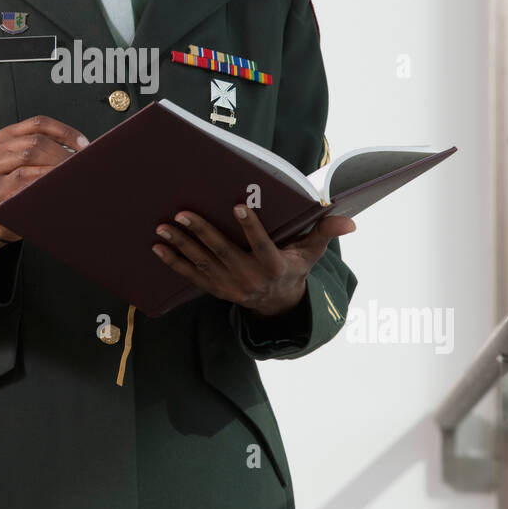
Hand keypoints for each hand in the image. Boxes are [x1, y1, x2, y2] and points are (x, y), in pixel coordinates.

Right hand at [0, 115, 88, 258]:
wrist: (6, 213)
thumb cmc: (25, 183)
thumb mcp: (33, 161)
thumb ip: (50, 148)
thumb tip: (84, 147)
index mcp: (8, 135)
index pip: (39, 123)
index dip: (65, 132)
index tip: (85, 145)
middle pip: (35, 140)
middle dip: (62, 151)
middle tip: (81, 163)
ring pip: (29, 155)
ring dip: (54, 164)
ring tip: (71, 173)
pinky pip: (23, 177)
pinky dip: (43, 177)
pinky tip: (57, 183)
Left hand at [151, 206, 355, 315]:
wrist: (276, 303)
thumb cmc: (293, 267)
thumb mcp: (311, 253)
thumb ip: (324, 233)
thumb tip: (349, 222)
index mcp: (273, 266)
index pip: (262, 245)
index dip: (250, 227)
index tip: (238, 206)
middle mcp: (249, 278)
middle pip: (223, 253)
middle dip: (202, 233)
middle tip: (183, 213)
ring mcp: (229, 285)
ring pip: (202, 262)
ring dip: (181, 244)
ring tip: (163, 226)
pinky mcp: (214, 288)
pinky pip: (191, 275)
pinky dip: (173, 262)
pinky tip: (158, 247)